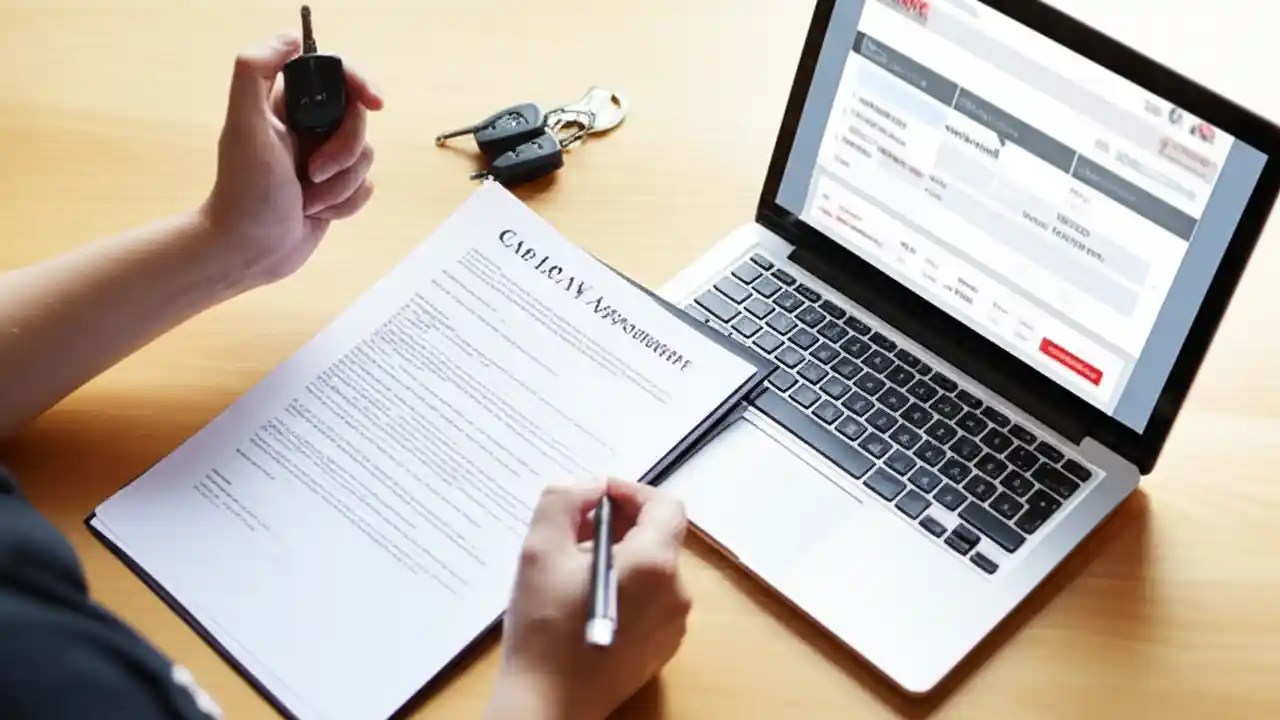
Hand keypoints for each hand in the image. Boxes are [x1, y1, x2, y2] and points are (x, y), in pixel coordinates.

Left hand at [201, 33, 383, 288]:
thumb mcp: (243, 125)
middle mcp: (306, 128)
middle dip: (344, 150)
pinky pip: (365, 186)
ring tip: (308, 200)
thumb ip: (255, 70)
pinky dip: (346, 204)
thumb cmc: (244, 192)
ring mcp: (323, 159)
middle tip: (313, 172)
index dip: (359, 82)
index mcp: (285, 104)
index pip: (334, 75)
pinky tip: (316, 214)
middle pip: (357, 119)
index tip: (374, 102)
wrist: (249, 250)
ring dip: (341, 184)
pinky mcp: (335, 189)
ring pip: (365, 156)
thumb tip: (290, 39)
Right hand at [486, 480, 692, 719]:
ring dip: (619, 557)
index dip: (631, 492)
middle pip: (659, 537)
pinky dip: (625, 588)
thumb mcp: (539, 550)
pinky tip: (587, 600)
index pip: (665, 504)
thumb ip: (564, 501)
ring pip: (653, 569)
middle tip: (574, 533)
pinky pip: (651, 600)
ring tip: (574, 570)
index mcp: (655, 564)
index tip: (596, 497)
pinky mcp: (661, 647)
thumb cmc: (543, 630)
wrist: (548, 704)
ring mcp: (672, 624)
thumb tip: (591, 487)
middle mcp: (675, 592)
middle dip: (619, 525)